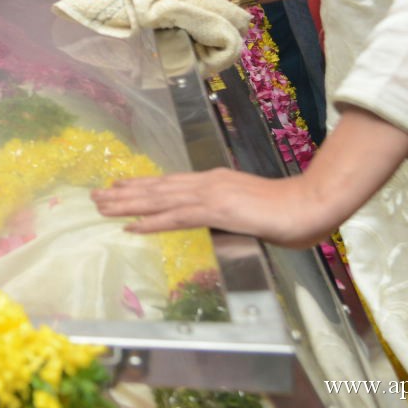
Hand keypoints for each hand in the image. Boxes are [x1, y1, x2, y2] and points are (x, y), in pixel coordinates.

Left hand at [92, 168, 335, 247]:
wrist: (311, 203)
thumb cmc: (290, 210)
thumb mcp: (250, 210)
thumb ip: (231, 213)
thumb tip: (220, 221)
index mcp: (215, 181)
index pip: (170, 183)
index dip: (142, 186)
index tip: (118, 187)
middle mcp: (207, 183)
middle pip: (157, 188)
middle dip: (124, 193)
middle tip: (95, 195)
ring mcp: (211, 195)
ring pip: (159, 200)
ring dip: (127, 205)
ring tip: (101, 207)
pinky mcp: (217, 210)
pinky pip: (176, 217)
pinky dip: (150, 221)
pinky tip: (131, 226)